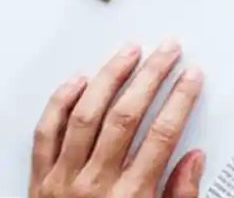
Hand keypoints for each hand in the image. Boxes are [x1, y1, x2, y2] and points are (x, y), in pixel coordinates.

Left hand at [30, 41, 205, 197]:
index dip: (180, 100)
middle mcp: (96, 184)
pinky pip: (46, 132)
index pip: (162, 135)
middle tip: (167, 50)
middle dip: (151, 76)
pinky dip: (61, 101)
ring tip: (129, 52)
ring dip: (110, 77)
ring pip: (87, 114)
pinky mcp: (39, 181)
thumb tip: (194, 159)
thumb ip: (180, 197)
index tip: (192, 76)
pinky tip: (78, 80)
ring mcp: (64, 180)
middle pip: (127, 116)